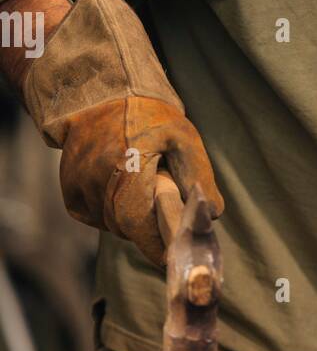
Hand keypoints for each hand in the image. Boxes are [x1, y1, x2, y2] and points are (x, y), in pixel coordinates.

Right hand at [58, 96, 223, 267]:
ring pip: (112, 225)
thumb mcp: (183, 137)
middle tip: (162, 203)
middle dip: (149, 226)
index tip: (174, 257)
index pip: (142, 230)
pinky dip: (109, 211)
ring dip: (130, 217)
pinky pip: (94, 217)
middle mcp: (98, 183)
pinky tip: (120, 187)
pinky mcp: (69, 191)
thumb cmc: (146, 115)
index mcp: (129, 171)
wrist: (99, 93)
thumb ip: (198, 176)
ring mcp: (80, 188)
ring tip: (140, 186)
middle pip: (129, 230)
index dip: (159, 248)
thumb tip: (212, 213)